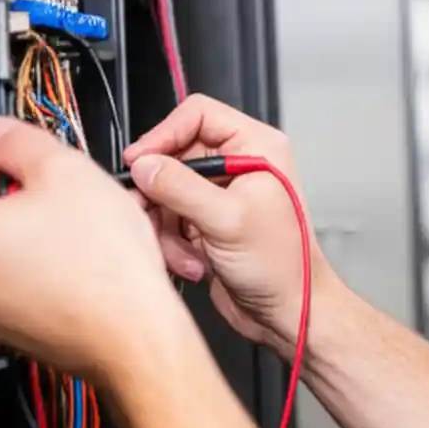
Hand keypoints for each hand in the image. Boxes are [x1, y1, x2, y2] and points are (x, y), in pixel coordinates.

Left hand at [0, 118, 186, 382]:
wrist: (134, 335)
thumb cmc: (105, 267)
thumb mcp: (69, 172)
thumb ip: (22, 142)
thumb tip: (0, 133)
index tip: (26, 154)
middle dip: (14, 195)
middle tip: (59, 191)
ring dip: (26, 230)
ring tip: (73, 227)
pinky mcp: (2, 330)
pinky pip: (8, 281)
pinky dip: (33, 264)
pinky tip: (73, 260)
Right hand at [123, 94, 332, 354]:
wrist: (290, 312)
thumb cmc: (282, 265)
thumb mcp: (226, 220)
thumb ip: (179, 187)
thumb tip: (143, 165)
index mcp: (257, 147)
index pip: (198, 115)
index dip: (164, 134)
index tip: (139, 161)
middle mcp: (239, 165)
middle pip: (174, 156)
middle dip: (159, 192)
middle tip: (144, 212)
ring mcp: (222, 194)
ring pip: (166, 191)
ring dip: (166, 226)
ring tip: (183, 253)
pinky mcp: (208, 221)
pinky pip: (170, 220)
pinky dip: (173, 243)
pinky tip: (192, 264)